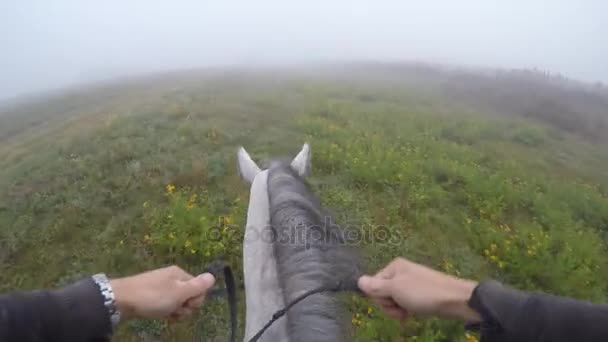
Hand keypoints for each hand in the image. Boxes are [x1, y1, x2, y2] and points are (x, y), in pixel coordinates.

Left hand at [110, 265, 215, 320]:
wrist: (121, 299)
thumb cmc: (152, 296)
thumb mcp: (178, 293)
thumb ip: (197, 286)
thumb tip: (213, 276)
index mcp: (180, 274)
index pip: (200, 288)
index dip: (195, 300)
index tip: (184, 304)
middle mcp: (173, 278)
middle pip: (189, 295)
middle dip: (185, 307)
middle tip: (173, 310)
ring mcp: (162, 286)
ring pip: (178, 302)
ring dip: (175, 311)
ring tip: (164, 313)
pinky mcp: (153, 295)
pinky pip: (167, 304)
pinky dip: (165, 311)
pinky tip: (159, 314)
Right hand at [358, 258, 480, 322]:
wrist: (455, 300)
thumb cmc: (423, 292)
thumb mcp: (396, 289)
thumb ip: (376, 286)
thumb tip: (357, 280)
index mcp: (394, 266)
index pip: (373, 283)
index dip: (379, 297)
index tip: (392, 302)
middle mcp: (401, 272)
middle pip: (382, 291)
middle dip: (389, 304)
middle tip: (401, 309)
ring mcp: (410, 283)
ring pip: (393, 299)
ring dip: (397, 309)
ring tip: (408, 312)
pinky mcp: (418, 293)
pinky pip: (404, 302)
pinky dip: (406, 309)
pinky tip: (412, 314)